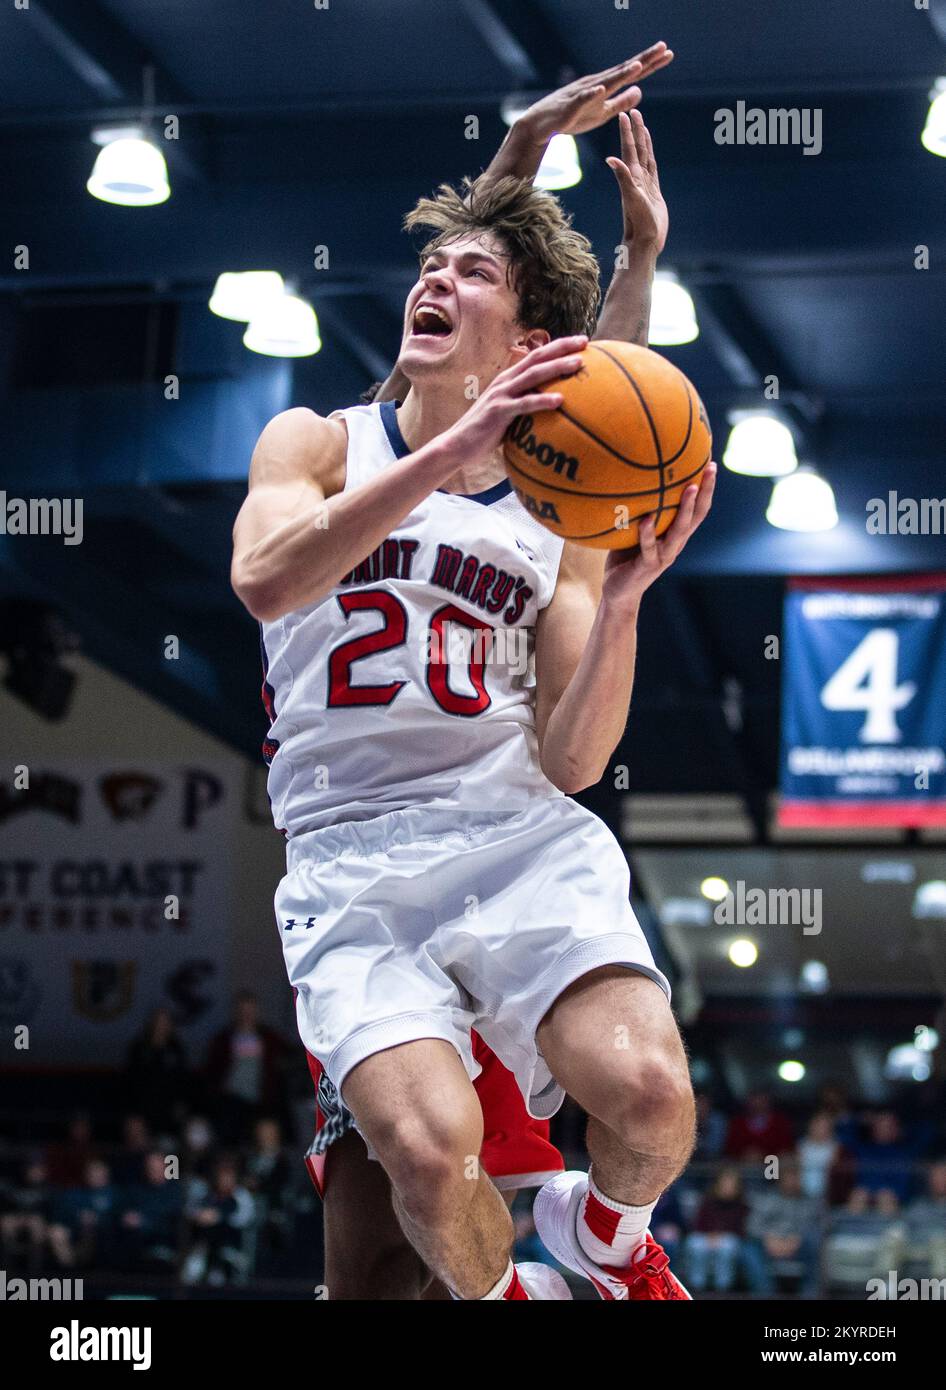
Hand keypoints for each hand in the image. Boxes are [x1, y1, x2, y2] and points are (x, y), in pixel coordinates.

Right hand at [438, 335, 587, 464]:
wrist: (457, 445)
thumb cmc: (485, 434)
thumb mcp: (508, 416)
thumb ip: (526, 409)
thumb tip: (552, 415)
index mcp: (509, 379)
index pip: (537, 356)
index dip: (558, 346)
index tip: (582, 342)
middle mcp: (505, 381)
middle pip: (537, 357)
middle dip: (562, 347)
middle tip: (585, 342)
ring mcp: (501, 394)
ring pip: (533, 375)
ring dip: (557, 367)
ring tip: (578, 364)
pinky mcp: (498, 411)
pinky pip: (524, 404)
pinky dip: (542, 400)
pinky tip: (560, 401)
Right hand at [517, 46, 673, 143]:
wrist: (542, 125)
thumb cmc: (573, 118)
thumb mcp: (603, 113)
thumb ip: (621, 102)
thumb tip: (641, 90)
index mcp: (607, 87)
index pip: (633, 74)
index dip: (651, 64)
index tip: (669, 54)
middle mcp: (598, 84)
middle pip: (624, 71)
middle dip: (643, 60)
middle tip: (663, 48)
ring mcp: (584, 93)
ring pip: (606, 82)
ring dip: (622, 74)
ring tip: (639, 65)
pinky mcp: (571, 107)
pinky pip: (582, 99)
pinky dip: (592, 93)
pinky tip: (602, 89)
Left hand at [602, 462, 716, 611]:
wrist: (618, 592)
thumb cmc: (625, 555)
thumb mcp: (634, 528)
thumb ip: (638, 508)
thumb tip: (629, 475)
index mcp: (675, 534)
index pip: (697, 508)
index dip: (706, 487)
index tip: (711, 462)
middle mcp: (675, 544)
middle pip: (697, 515)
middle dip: (705, 491)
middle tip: (710, 468)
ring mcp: (663, 556)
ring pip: (679, 531)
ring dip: (686, 509)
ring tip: (689, 488)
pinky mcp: (647, 566)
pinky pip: (649, 548)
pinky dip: (648, 533)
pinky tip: (647, 519)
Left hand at [606, 110, 667, 253]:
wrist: (645, 242)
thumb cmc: (638, 223)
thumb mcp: (631, 198)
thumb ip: (622, 178)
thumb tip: (610, 158)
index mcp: (631, 177)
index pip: (629, 149)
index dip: (627, 132)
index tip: (624, 113)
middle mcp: (636, 178)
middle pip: (636, 148)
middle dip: (634, 130)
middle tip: (633, 110)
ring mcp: (644, 184)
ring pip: (644, 156)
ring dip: (642, 140)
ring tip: (641, 125)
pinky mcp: (652, 192)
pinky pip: (652, 169)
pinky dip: (650, 157)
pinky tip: (648, 152)